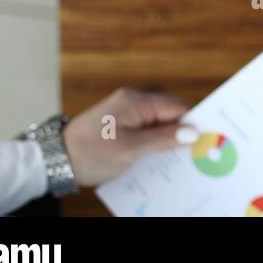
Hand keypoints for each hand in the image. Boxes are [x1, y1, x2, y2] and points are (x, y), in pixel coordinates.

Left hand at [64, 88, 191, 185]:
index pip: (177, 108)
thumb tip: (193, 133)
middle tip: (195, 155)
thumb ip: (163, 139)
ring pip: (159, 125)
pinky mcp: (120, 125)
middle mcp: (132, 102)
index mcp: (136, 101)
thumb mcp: (130, 149)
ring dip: (167, 141)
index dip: (193, 124)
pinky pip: (146, 131)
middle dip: (182, 134)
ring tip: (177, 161)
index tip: (207, 141)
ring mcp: (125, 113)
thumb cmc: (90, 153)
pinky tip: (157, 159)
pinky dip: (154, 144)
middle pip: (169, 116)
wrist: (55, 161)